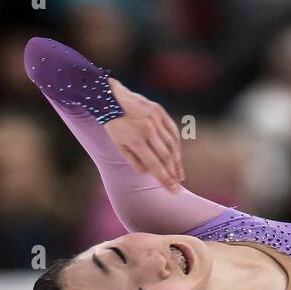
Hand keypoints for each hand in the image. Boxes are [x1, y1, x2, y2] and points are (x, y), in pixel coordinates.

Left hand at [106, 77, 184, 192]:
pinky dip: (176, 144)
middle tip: (178, 186)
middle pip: (166, 156)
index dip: (165, 179)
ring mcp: (155, 118)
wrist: (111, 97)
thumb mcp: (120, 147)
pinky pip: (172, 130)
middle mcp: (148, 129)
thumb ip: (136, 162)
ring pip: (172, 144)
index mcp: (136, 140)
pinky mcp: (159, 111)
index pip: (155, 165)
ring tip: (180, 175)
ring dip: (177, 162)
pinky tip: (178, 155)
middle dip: (173, 173)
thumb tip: (152, 174)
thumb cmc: (115, 125)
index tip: (173, 190)